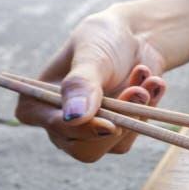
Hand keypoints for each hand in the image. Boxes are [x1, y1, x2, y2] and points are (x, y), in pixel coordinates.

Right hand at [15, 7, 166, 161]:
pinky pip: (138, 132)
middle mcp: (60, 125)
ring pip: (116, 143)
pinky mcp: (119, 131)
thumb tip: (75, 118)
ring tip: (144, 76)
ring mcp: (90, 131)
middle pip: (87, 150)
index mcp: (37, 105)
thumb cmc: (103, 39)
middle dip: (118, 123)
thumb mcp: (91, 54)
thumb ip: (82, 83)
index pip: (57, 130)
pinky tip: (151, 82)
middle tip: (138, 92)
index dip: (85, 131)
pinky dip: (149, 108)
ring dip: (138, 110)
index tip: (111, 124)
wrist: (134, 38)